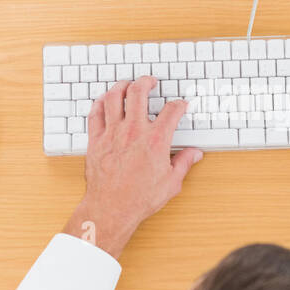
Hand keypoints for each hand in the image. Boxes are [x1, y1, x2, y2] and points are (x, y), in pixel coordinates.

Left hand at [63, 76, 202, 259]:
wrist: (111, 209)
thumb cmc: (139, 198)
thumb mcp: (171, 183)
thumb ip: (184, 163)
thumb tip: (194, 154)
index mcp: (155, 140)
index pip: (171, 111)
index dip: (179, 104)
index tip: (180, 105)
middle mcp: (133, 131)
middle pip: (138, 92)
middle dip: (146, 81)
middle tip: (150, 81)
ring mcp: (112, 134)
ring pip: (114, 97)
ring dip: (122, 86)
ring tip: (127, 85)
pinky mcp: (96, 140)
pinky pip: (95, 113)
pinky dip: (100, 103)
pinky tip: (104, 100)